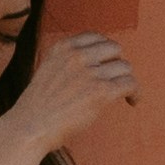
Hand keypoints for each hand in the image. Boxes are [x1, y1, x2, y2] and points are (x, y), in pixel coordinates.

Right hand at [15, 30, 139, 146]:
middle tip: (114, 81)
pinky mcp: (101, 91)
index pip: (95, 37)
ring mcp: (90, 72)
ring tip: (124, 94)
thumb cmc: (38, 107)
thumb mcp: (48, 71)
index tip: (106, 65)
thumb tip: (97, 64)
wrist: (29, 127)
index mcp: (62, 47)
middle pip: (114, 49)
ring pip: (125, 67)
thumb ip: (68, 63)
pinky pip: (130, 84)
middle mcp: (77, 55)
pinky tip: (132, 102)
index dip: (105, 52)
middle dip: (116, 64)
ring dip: (126, 81)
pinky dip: (135, 93)